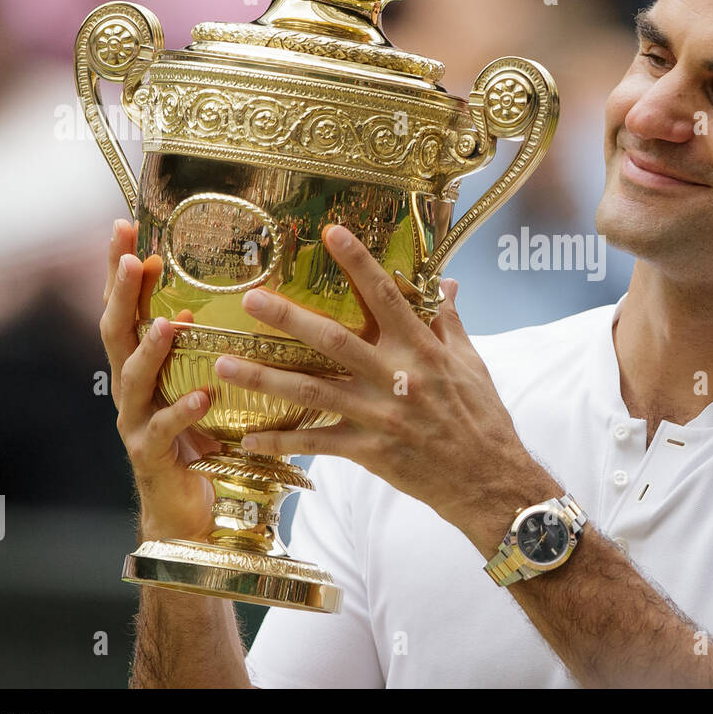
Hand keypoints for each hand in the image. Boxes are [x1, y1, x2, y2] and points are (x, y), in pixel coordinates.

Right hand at [99, 219, 216, 541]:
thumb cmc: (206, 446)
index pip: (128, 309)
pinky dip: (182, 412)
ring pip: (132, 380)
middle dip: (120, 294)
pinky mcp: (152, 458)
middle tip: (130, 259)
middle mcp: (133, 391)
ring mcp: (137, 424)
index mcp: (147, 368)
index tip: (126, 227)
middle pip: (117, 333)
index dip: (122, 271)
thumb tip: (242, 301)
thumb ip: (216, 351)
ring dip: (150, 350)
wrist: (191, 518)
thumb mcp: (212, 388)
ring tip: (168, 323)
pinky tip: (202, 396)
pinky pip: (162, 431)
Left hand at [210, 224, 537, 526]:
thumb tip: (447, 284)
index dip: (359, 263)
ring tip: (224, 363)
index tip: (333, 234)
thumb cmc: (482, 418)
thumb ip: (449, 322)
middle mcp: (395, 378)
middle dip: (289, 319)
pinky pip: (317, 443)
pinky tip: (249, 439)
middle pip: (334, 341)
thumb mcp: (471, 364)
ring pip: (312, 392)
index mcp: (422, 350)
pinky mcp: (369, 451)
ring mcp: (378, 416)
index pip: (387, 297)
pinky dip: (282, 442)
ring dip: (265, 377)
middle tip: (251, 300)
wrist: (488, 479)